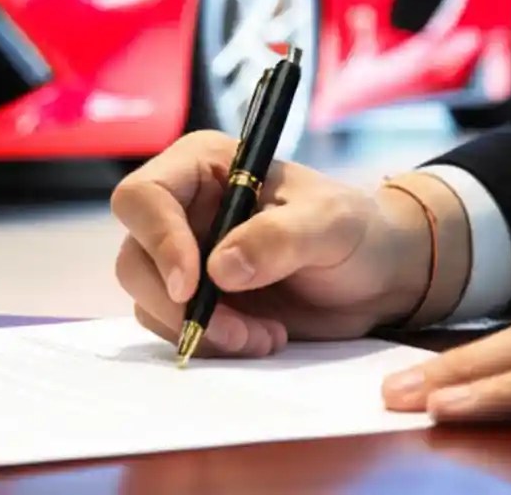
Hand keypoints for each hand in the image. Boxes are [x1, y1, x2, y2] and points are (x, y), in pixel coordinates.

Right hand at [111, 130, 432, 357]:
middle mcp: (181, 209)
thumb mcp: (331, 224)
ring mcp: (183, 257)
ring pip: (148, 299)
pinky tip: (261, 337)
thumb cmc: (357, 231)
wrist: (376, 278)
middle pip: (135, 257)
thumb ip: (279, 238)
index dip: (158, 241)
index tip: (193, 286)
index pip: (143, 197)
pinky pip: (173, 327)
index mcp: (202, 168)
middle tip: (239, 330)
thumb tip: (219, 269)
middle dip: (180, 303)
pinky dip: (212, 342)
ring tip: (266, 335)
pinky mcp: (194, 300)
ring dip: (202, 329)